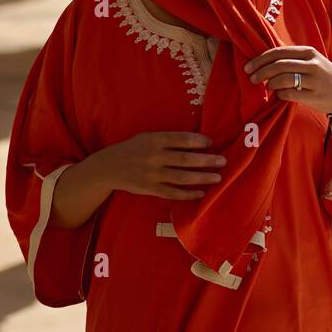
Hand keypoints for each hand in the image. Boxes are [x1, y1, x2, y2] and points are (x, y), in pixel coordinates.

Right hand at [104, 131, 224, 200]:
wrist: (109, 166)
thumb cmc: (133, 149)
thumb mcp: (147, 137)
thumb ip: (168, 139)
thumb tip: (195, 141)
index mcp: (155, 140)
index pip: (182, 139)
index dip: (199, 141)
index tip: (211, 143)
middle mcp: (154, 156)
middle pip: (186, 159)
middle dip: (206, 160)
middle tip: (222, 161)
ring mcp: (152, 174)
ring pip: (182, 177)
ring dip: (202, 178)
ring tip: (217, 178)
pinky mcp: (150, 188)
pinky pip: (172, 193)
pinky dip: (188, 194)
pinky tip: (201, 193)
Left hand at [243, 46, 331, 121]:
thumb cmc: (324, 77)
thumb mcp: (312, 61)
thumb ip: (293, 59)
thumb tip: (264, 60)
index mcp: (309, 52)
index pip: (278, 52)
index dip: (260, 59)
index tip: (249, 66)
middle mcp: (312, 64)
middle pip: (278, 65)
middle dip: (261, 72)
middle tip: (252, 78)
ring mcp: (314, 80)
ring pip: (283, 79)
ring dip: (270, 84)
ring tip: (267, 87)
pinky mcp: (314, 96)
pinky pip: (289, 94)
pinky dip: (280, 94)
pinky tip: (280, 95)